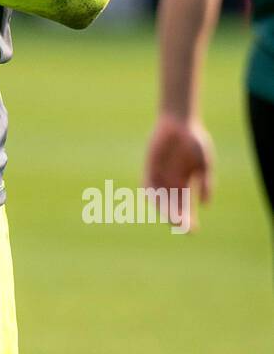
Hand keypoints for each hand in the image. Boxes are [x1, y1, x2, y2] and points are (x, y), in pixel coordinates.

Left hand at [143, 114, 213, 231]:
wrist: (179, 122)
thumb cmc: (195, 141)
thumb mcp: (205, 163)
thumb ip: (206, 182)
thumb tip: (205, 203)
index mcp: (185, 185)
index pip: (186, 208)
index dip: (189, 220)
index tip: (192, 230)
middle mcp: (171, 184)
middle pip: (172, 207)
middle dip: (176, 218)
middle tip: (180, 226)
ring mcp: (160, 176)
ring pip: (160, 199)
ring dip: (164, 209)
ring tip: (169, 217)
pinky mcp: (150, 168)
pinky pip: (148, 185)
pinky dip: (151, 194)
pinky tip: (154, 201)